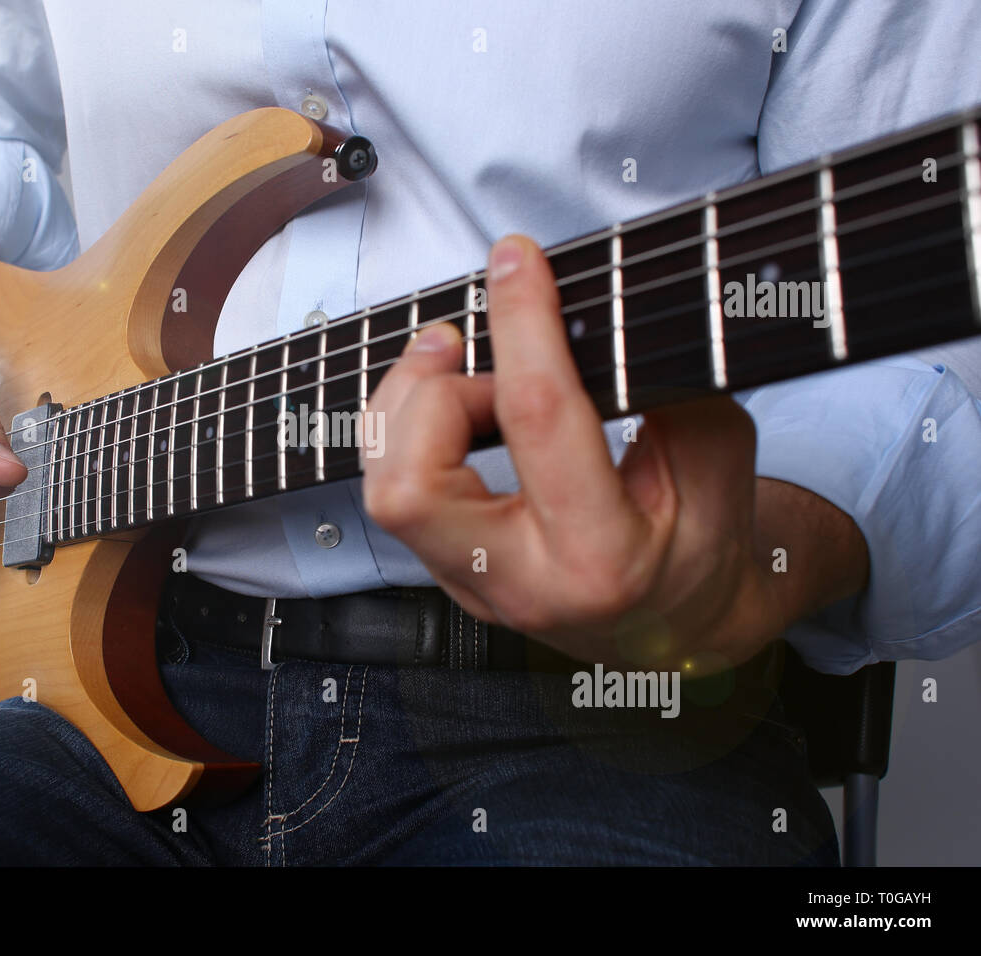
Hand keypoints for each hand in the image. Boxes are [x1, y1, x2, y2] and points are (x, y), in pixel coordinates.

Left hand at [362, 234, 866, 672]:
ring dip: (412, 408)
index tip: (516, 259)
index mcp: (603, 556)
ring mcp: (473, 586)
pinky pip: (395, 492)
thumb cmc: (704, 538)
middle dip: (427, 394)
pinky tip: (454, 404)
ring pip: (385, 491)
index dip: (522, 323)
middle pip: (409, 486)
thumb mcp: (716, 452)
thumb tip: (582, 310)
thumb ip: (661, 384)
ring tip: (467, 373)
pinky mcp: (448, 574)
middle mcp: (520, 582)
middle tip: (469, 349)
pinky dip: (411, 431)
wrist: (685, 627)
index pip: (538, 419)